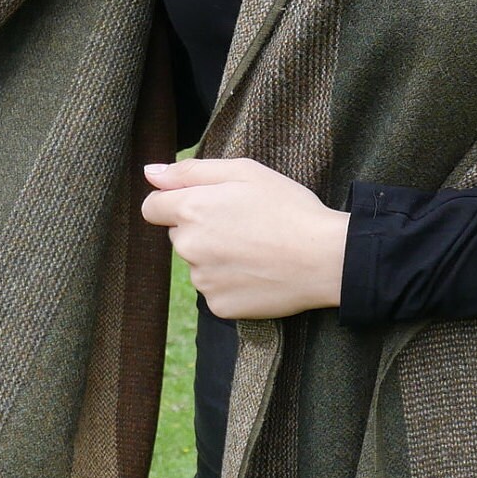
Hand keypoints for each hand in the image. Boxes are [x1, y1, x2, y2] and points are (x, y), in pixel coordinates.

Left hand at [140, 157, 348, 319]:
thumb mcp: (245, 172)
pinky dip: (231, 282)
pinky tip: (259, 272)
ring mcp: (202, 281)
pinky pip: (215, 290)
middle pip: (179, 236)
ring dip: (217, 257)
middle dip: (201, 229)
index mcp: (190, 210)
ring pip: (198, 264)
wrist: (325, 259)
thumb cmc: (289, 208)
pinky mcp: (219, 306)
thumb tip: (150, 173)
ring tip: (257, 250)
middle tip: (244, 225)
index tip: (205, 204)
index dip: (175, 202)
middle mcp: (188, 247)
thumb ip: (191, 171)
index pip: (152, 207)